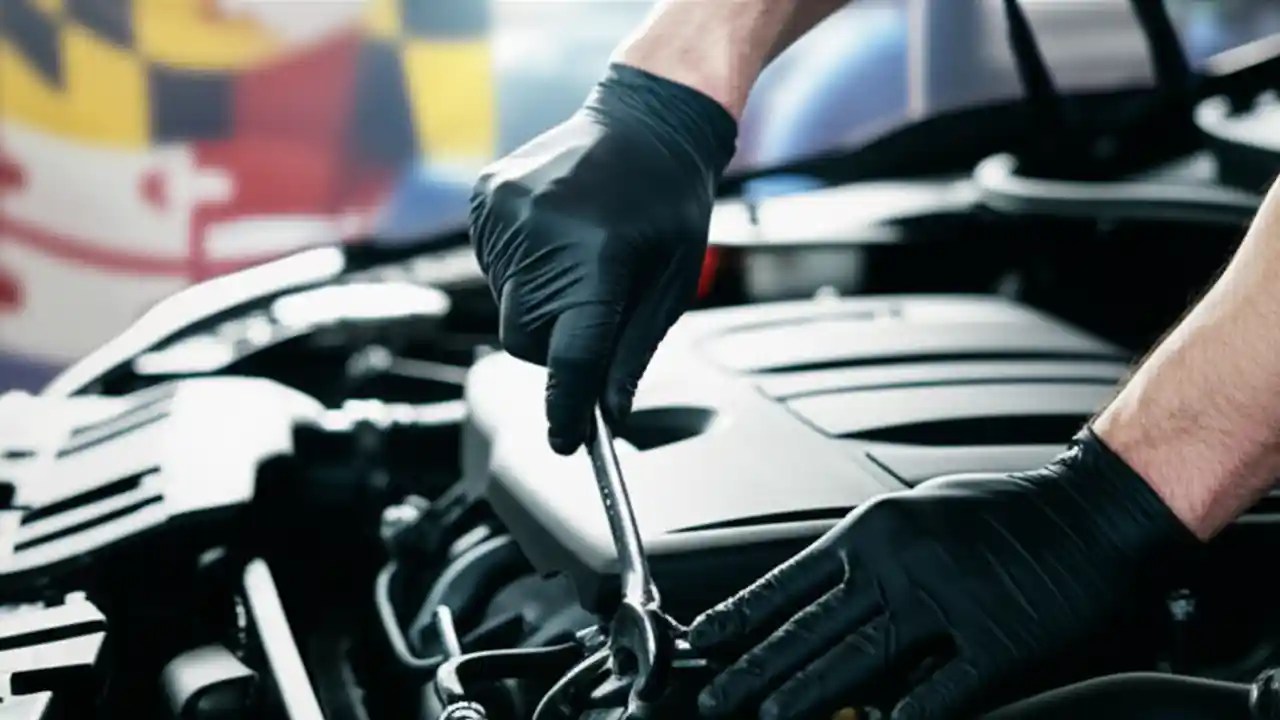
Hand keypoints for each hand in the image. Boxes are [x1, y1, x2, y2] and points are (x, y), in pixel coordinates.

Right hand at [469, 64, 736, 454]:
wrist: (647, 119)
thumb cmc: (670, 201)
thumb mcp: (670, 282)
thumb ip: (632, 351)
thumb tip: (609, 413)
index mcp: (596, 257)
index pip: (570, 357)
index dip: (567, 409)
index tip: (566, 443)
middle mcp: (542, 235)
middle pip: (526, 340)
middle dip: (557, 343)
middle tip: (594, 308)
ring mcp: (506, 213)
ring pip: (508, 307)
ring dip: (538, 302)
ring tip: (579, 255)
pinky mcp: (485, 199)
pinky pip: (492, 269)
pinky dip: (520, 271)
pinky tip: (555, 237)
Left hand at [688, 428, 1197, 719]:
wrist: (1088, 509)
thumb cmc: (1000, 513)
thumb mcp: (916, 514)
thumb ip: (867, 557)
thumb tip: (820, 599)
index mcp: (875, 531)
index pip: (790, 581)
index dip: (741, 615)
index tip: (704, 641)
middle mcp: (901, 564)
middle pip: (812, 627)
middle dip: (755, 667)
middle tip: (715, 696)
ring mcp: (949, 602)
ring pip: (859, 658)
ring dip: (806, 691)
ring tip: (769, 716)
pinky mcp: (998, 639)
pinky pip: (944, 688)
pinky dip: (910, 713)